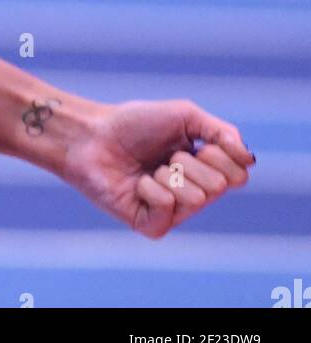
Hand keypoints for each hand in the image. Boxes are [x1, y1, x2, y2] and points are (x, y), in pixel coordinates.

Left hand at [60, 98, 254, 237]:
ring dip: (170, 173)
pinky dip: (151, 187)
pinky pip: (167, 207)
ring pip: (197, 198)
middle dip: (191, 160)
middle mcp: (195, 194)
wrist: (92, 135)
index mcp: (206, 170)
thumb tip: (250, 160)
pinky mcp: (153, 227)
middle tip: (165, 154)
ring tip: (149, 168)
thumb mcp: (185, 115)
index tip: (198, 140)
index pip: (240, 174)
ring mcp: (175, 213)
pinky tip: (137, 184)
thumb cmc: (134, 124)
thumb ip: (222, 132)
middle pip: (220, 186)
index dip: (221, 154)